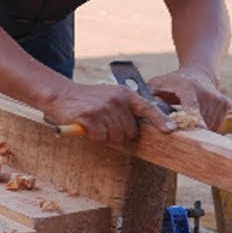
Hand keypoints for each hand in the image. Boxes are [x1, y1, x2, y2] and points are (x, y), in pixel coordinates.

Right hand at [44, 82, 176, 142]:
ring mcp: (103, 108)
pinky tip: (87, 128)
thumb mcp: (109, 97)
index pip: (148, 108)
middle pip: (130, 131)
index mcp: (124, 94)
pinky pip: (101, 138)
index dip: (161, 121)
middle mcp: (116, 100)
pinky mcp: (90, 116)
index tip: (171, 130)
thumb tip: (138, 130)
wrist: (60, 94)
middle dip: (119, 134)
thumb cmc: (86, 100)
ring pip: (116, 136)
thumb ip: (124, 109)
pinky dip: (94, 138)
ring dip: (105, 136)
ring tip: (95, 125)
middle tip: (105, 127)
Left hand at [149, 67, 231, 130]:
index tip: (185, 133)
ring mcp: (219, 99)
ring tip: (186, 124)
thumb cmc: (172, 82)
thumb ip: (148, 96)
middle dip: (188, 131)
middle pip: (200, 122)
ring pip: (209, 126)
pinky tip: (197, 120)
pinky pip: (216, 125)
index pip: (191, 108)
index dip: (188, 122)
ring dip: (197, 131)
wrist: (199, 73)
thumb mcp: (156, 84)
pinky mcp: (227, 104)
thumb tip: (142, 110)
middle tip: (177, 135)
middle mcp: (207, 92)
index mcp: (188, 88)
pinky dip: (206, 127)